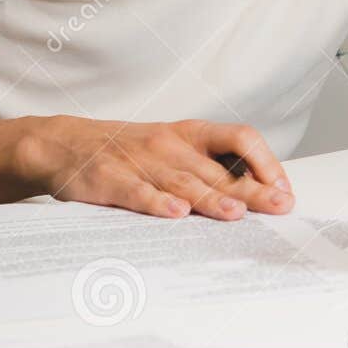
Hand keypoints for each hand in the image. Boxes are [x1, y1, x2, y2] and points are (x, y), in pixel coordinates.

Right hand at [16, 115, 292, 220]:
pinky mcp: (110, 179)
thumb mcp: (174, 147)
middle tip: (279, 205)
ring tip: (236, 213)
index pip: (240, 138)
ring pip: (184, 182)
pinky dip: (156, 203)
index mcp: (191, 134)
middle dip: (252, 189)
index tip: (283, 187)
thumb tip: (260, 191)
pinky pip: (137, 192)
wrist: (63, 144)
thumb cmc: (129, 151)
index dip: (265, 161)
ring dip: (211, 199)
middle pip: (219, 169)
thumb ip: (211, 166)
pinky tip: (175, 213)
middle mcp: (171, 146)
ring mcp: (140, 162)